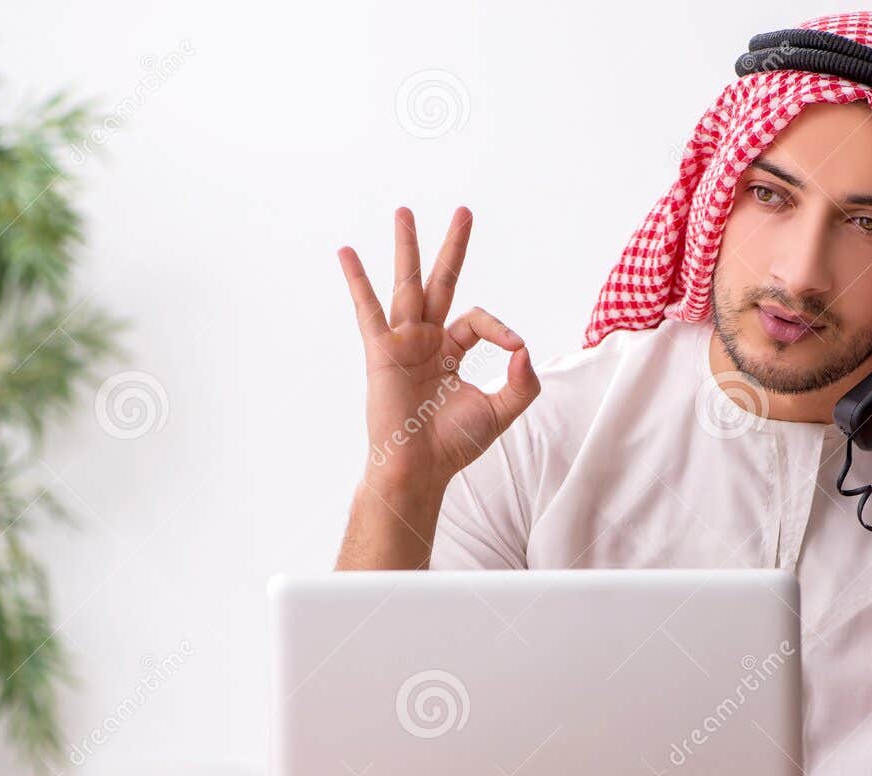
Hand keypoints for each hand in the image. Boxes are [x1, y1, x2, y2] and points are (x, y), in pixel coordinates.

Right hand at [338, 206, 541, 496]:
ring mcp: (402, 342)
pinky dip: (357, 281)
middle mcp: (426, 340)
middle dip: (452, 247)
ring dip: (407, 247)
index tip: (514, 347)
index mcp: (451, 351)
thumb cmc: (453, 445)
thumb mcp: (500, 410)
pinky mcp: (381, 351)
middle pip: (441, 282)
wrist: (419, 468)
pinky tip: (346, 253)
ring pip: (407, 285)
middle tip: (464, 212)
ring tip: (405, 212)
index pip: (477, 319)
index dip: (500, 327)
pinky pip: (367, 310)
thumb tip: (524, 348)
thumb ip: (522, 382)